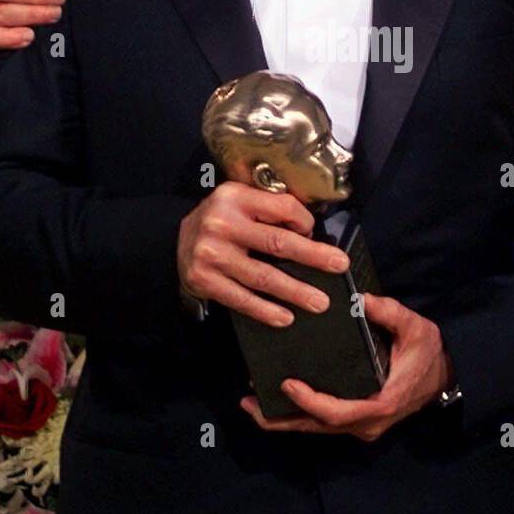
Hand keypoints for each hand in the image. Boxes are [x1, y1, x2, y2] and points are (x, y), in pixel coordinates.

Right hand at [176, 181, 349, 327]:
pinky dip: (265, 310)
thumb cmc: (220, 222)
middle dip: (313, 256)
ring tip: (319, 302)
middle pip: (277, 243)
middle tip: (338, 265)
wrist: (175, 242)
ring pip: (263, 277)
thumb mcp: (239, 202)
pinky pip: (242, 299)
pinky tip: (285, 317)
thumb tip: (310, 232)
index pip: (282, 207)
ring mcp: (211, 254)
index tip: (315, 233)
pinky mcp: (204, 280)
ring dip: (295, 291)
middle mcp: (222, 223)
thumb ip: (269, 209)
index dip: (305, 222)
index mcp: (235, 197)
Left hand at [239, 292, 453, 441]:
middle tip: (248, 404)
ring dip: (283, 420)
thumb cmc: (429, 353)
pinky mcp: (356, 421)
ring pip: (317, 428)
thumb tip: (361, 299)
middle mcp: (367, 422)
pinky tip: (276, 402)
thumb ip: (390, 313)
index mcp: (381, 403)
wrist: (445, 376)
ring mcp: (361, 425)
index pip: (339, 412)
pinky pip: (322, 423)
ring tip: (251, 404)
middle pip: (318, 426)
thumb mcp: (417, 328)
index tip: (286, 385)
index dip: (310, 403)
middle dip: (281, 420)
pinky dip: (297, 415)